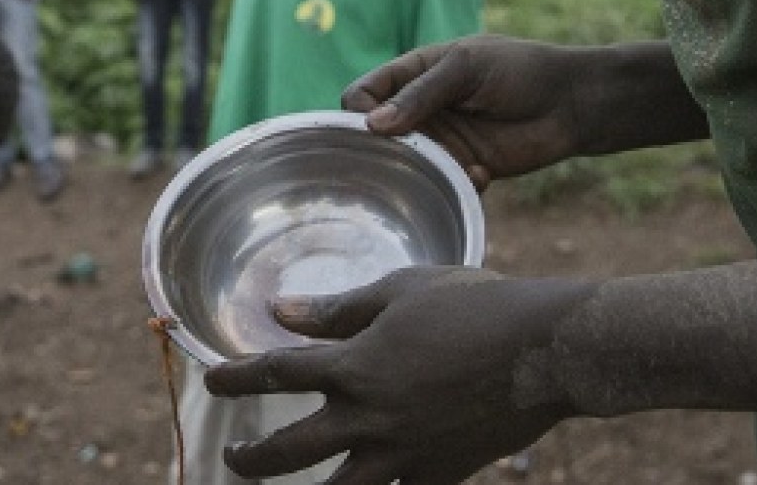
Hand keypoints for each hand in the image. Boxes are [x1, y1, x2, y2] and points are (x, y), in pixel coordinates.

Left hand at [206, 267, 592, 482]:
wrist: (544, 351)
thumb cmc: (474, 306)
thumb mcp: (400, 291)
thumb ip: (337, 309)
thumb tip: (281, 311)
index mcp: (354, 365)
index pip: (275, 374)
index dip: (236, 378)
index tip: (213, 382)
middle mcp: (369, 418)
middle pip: (288, 451)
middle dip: (252, 459)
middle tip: (234, 456)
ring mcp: (403, 454)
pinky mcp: (439, 476)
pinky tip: (376, 484)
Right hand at [344, 36, 586, 191]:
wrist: (572, 102)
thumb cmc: (519, 70)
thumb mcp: (466, 68)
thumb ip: (421, 94)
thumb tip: (372, 124)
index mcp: (413, 74)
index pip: (364, 93)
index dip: (356, 111)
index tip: (369, 129)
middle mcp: (421, 110)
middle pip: (378, 134)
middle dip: (383, 149)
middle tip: (403, 158)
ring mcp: (443, 140)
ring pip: (408, 164)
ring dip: (422, 170)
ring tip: (451, 164)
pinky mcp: (465, 167)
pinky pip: (443, 184)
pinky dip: (456, 183)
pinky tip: (482, 174)